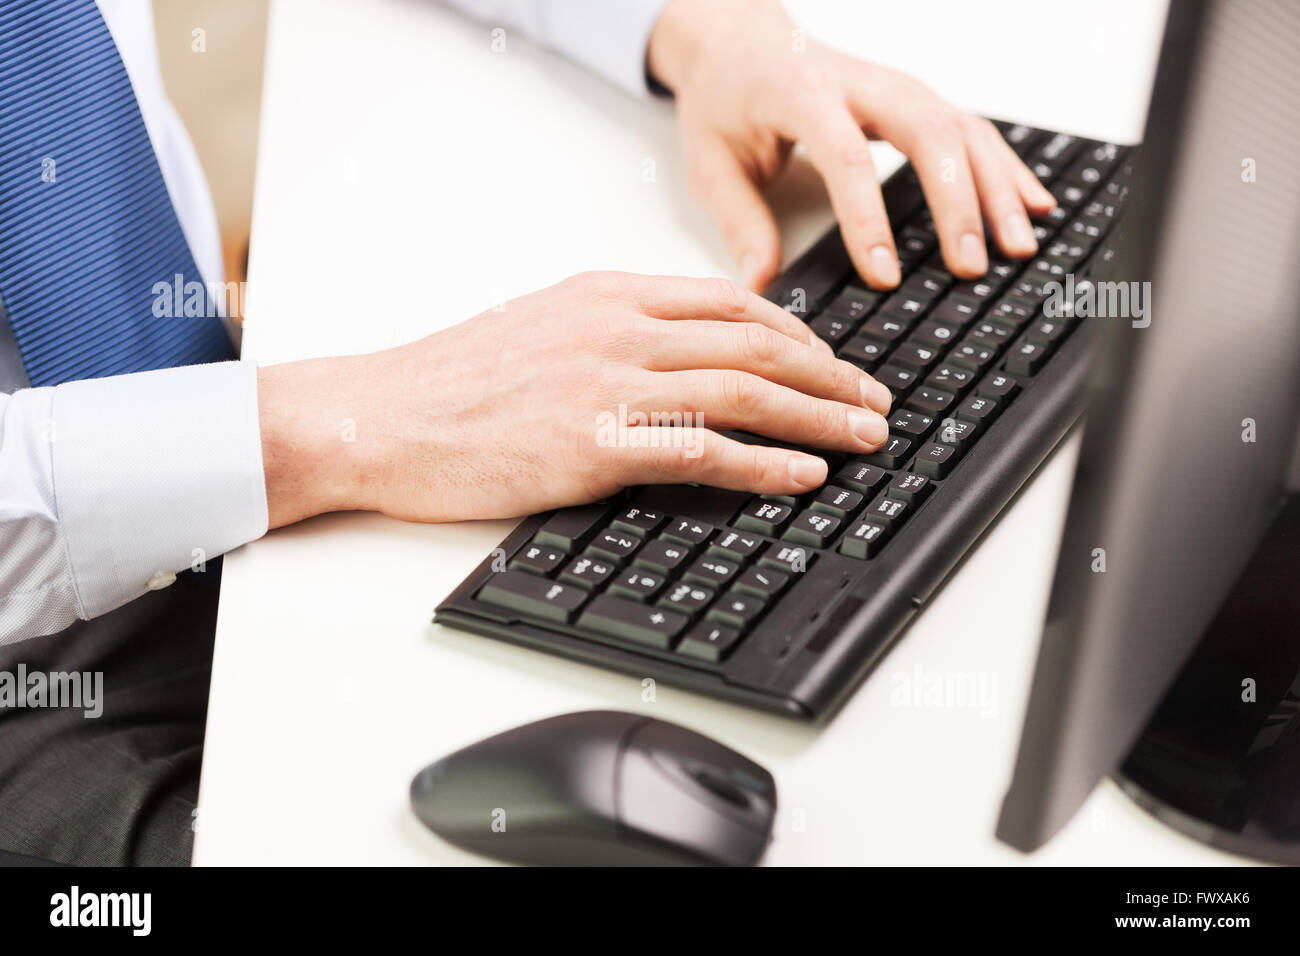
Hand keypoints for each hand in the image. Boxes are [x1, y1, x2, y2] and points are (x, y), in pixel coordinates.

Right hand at [257, 273, 893, 527]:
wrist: (382, 415)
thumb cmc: (454, 381)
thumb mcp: (543, 327)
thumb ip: (616, 331)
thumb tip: (683, 355)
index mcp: (608, 295)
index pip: (732, 303)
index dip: (800, 334)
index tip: (834, 362)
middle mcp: (617, 329)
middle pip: (755, 345)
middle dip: (829, 376)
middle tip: (874, 404)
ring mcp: (606, 385)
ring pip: (742, 392)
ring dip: (816, 418)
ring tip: (863, 439)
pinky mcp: (591, 446)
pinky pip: (700, 449)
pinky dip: (761, 462)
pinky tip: (801, 475)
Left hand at [648, 0, 1056, 290]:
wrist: (741, 41)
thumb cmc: (728, 101)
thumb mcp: (712, 163)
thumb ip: (739, 223)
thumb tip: (760, 286)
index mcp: (802, 96)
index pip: (846, 157)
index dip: (868, 218)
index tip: (885, 274)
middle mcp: (861, 85)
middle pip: (927, 134)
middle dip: (956, 203)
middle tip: (972, 265)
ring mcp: (897, 88)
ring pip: (961, 130)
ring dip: (997, 189)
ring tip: (1020, 246)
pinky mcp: (917, 100)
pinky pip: (972, 131)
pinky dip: (1007, 168)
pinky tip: (1036, 205)